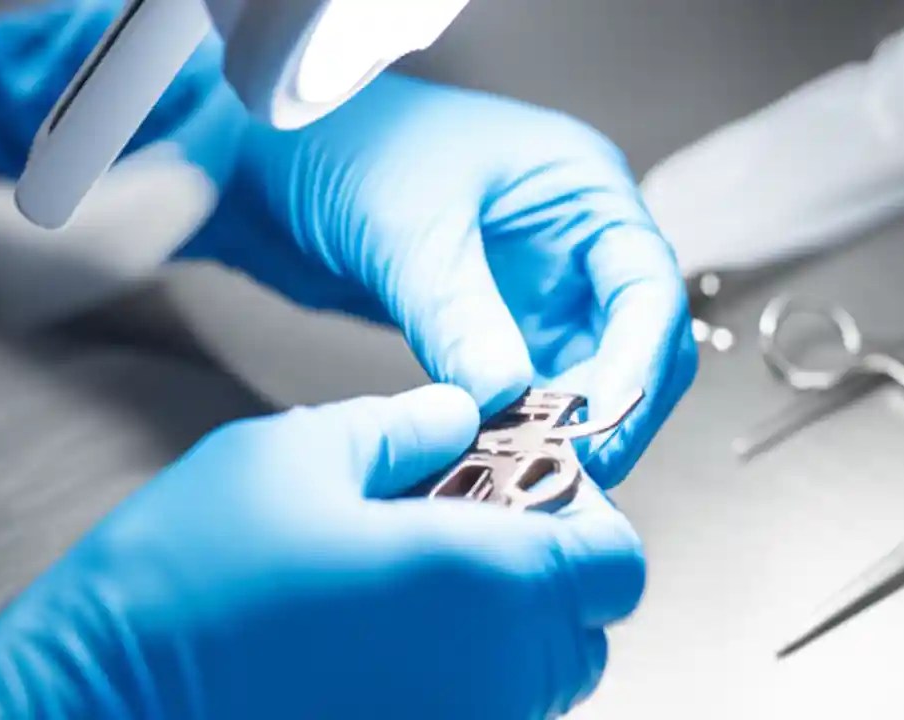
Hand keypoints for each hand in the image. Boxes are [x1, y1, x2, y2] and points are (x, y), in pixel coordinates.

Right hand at [0, 386, 645, 718]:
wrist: (106, 692)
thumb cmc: (193, 571)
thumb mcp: (300, 451)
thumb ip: (405, 428)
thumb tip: (461, 415)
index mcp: (484, 580)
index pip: (617, 563)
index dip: (586, 514)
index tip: (529, 481)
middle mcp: (489, 674)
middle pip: (585, 629)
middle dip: (549, 569)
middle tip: (471, 521)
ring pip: (535, 680)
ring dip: (506, 622)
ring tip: (420, 570)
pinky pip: (474, 710)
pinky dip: (460, 668)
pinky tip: (386, 624)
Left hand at [184, 74, 697, 487]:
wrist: (258, 157)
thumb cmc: (336, 141)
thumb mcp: (407, 227)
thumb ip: (460, 314)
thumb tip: (505, 395)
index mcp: (580, 189)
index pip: (646, 288)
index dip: (637, 364)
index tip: (602, 425)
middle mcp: (569, 240)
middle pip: (631, 343)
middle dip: (611, 409)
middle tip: (574, 471)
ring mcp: (528, 286)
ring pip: (581, 376)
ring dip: (563, 428)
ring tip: (533, 477)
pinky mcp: (484, 325)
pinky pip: (523, 389)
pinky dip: (517, 427)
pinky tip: (496, 460)